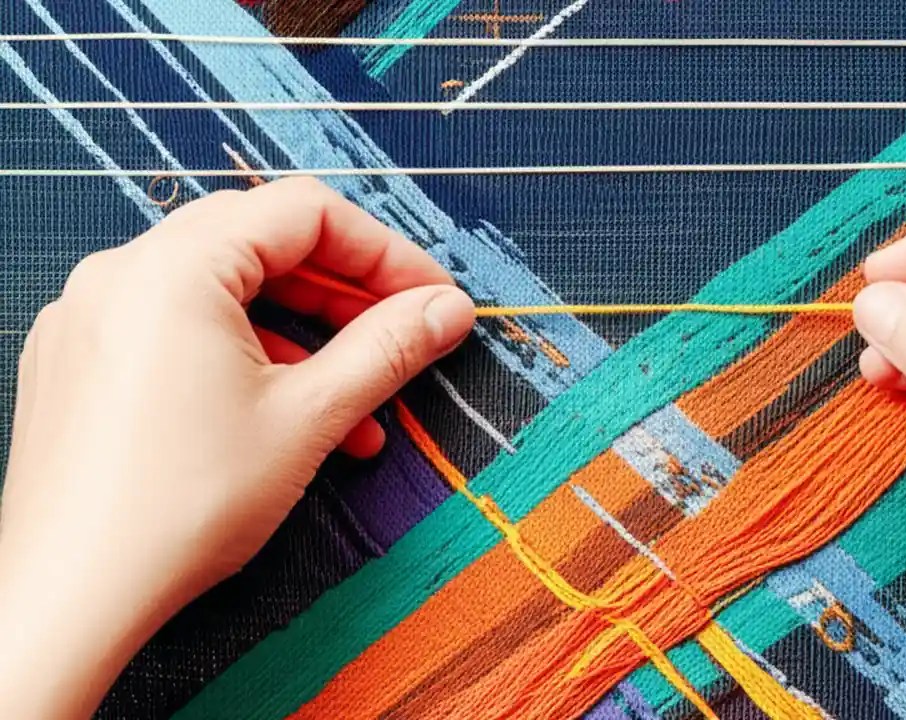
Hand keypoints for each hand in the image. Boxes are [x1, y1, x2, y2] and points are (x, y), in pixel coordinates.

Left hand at [0, 178, 473, 718]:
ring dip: (303, 337)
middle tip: (405, 335)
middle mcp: (121, 274)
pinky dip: (244, 358)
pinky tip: (288, 418)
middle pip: (262, 245)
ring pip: (224, 294)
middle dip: (346, 293)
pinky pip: (179, 331)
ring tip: (359, 404)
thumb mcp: (309, 418)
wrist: (70, 598)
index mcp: (174, 267)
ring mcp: (91, 318)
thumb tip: (448, 310)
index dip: (385, 252)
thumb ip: (387, 349)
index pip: (303, 213)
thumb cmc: (180, 506)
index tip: (432, 300)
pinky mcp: (79, 363)